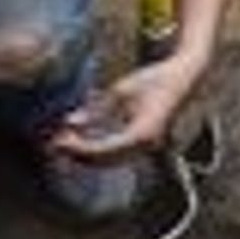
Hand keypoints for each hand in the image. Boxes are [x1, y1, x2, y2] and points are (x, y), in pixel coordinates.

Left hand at [46, 53, 205, 162]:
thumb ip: (98, 107)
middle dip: (78, 154)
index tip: (58, 141)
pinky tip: (81, 139)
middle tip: (53, 143)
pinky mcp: (145, 143)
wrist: (185, 78)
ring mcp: (147, 147)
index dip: (78, 148)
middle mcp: (147, 145)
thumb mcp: (122, 89)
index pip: (103, 150)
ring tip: (64, 142)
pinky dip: (97, 148)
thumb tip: (71, 122)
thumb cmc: (156, 79)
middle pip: (105, 160)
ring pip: (110, 160)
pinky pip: (117, 153)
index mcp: (143, 133)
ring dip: (86, 153)